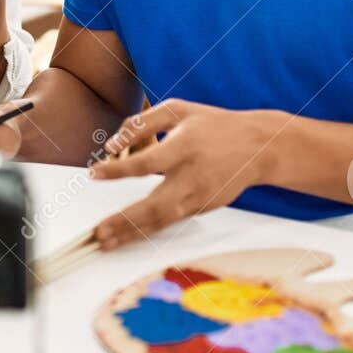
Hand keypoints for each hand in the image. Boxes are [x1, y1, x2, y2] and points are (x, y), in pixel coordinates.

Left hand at [87, 100, 275, 248]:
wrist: (259, 147)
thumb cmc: (212, 124)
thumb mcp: (178, 109)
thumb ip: (141, 124)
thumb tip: (110, 145)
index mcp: (184, 147)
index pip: (146, 163)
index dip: (118, 170)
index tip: (93, 173)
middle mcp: (192, 176)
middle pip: (155, 206)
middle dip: (124, 221)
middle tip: (97, 233)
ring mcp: (200, 196)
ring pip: (162, 221)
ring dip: (132, 234)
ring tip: (106, 243)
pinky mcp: (203, 208)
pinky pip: (170, 222)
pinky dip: (148, 231)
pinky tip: (127, 237)